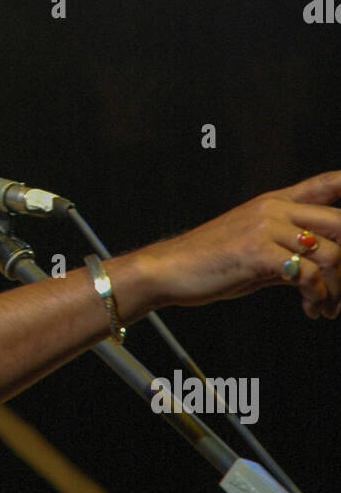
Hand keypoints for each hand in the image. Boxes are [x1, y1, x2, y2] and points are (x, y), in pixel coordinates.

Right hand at [140, 171, 340, 317]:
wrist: (169, 269)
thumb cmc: (208, 261)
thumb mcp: (255, 249)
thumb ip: (289, 252)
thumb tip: (321, 273)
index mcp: (275, 202)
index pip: (325, 184)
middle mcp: (274, 209)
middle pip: (340, 222)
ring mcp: (266, 228)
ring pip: (330, 253)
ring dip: (336, 289)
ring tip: (326, 307)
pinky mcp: (258, 252)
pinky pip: (307, 274)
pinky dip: (317, 297)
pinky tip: (310, 308)